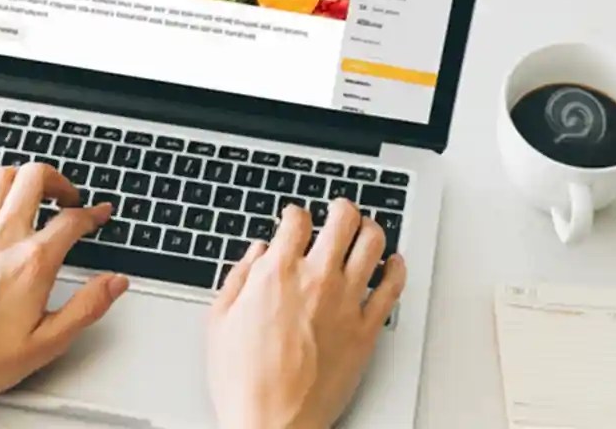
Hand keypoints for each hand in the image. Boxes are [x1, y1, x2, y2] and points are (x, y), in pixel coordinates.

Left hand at [0, 164, 127, 427]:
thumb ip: (87, 307)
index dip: (93, 214)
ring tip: (30, 191)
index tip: (99, 215)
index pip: (72, 221)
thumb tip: (115, 283)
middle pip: (34, 178)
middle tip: (65, 197)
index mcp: (32, 262)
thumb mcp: (47, 343)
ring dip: (20, 176)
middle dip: (57, 180)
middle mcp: (1, 238)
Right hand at [207, 200, 406, 428]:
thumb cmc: (243, 379)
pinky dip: (396, 269)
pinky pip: (393, 288)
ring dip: (370, 228)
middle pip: (342, 219)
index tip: (293, 217)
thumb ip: (239, 277)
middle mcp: (316, 279)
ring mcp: (346, 303)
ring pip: (373, 244)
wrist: (272, 421)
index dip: (294, 212)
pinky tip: (392, 263)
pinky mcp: (366, 330)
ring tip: (366, 228)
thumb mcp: (219, 320)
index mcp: (277, 272)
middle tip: (338, 209)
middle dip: (340, 207)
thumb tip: (256, 254)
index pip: (296, 219)